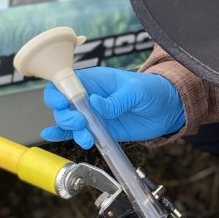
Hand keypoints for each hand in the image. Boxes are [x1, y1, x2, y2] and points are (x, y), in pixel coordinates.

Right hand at [41, 68, 184, 147]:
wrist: (166, 110)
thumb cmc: (152, 90)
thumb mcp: (137, 91)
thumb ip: (117, 99)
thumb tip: (95, 104)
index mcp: (95, 79)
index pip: (66, 81)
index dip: (59, 91)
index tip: (64, 103)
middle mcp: (89, 96)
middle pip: (62, 104)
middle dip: (65, 115)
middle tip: (81, 123)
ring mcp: (92, 114)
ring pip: (68, 121)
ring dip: (71, 130)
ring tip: (87, 138)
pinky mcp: (98, 129)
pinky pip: (76, 132)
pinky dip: (62, 135)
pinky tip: (52, 136)